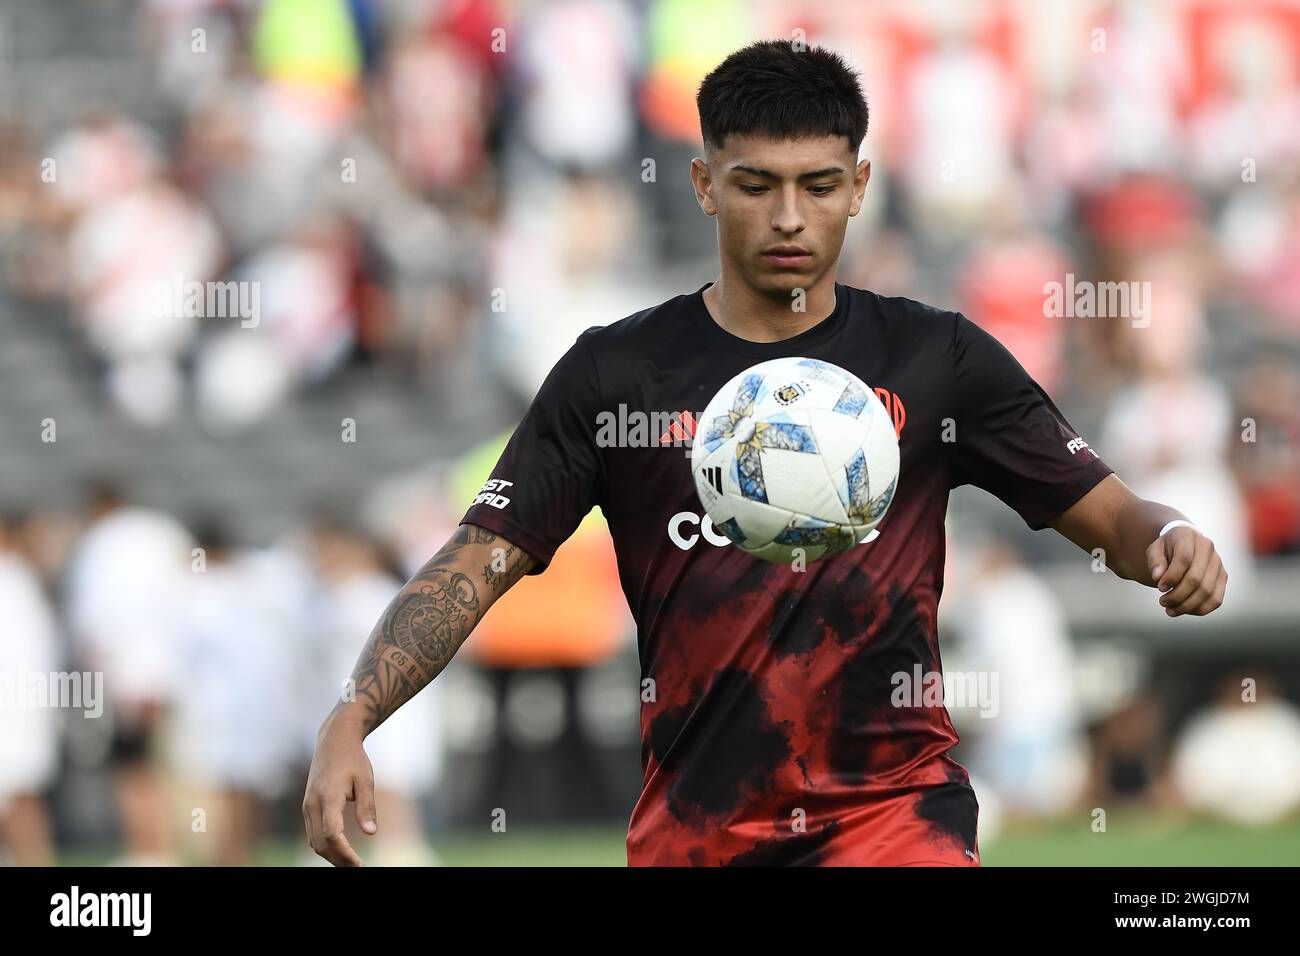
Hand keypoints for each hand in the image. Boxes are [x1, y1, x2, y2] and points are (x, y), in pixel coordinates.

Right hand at [303, 715, 376, 865]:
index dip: (344, 853)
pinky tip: (340, 851)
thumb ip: (367, 807)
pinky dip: (325, 846)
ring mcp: (307, 805)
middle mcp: (312, 803)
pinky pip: (312, 833)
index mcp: (328, 796)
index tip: (359, 864)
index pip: (331, 833)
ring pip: (314, 841)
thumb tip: (370, 833)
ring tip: (351, 864)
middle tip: (358, 867)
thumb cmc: (353, 758)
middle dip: (338, 860)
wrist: (334, 740)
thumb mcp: (366, 780)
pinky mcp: (307, 806)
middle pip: (320, 843)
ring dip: (331, 855)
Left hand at [1146, 526, 1226, 616]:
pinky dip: (1200, 609)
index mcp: (1188, 536)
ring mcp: (1218, 563)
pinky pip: (1216, 599)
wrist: (1185, 544)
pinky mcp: (1223, 577)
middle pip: (1196, 579)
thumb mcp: (1155, 549)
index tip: (1159, 588)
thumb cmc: (1167, 548)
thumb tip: (1157, 577)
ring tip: (1170, 610)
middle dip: (1177, 595)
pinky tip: (1184, 611)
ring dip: (1187, 605)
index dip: (1171, 577)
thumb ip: (1154, 561)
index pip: (1184, 559)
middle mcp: (1207, 548)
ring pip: (1207, 591)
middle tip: (1162, 602)